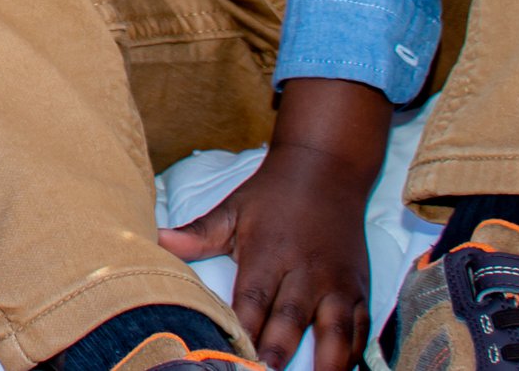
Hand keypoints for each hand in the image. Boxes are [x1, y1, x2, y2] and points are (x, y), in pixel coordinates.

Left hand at [158, 78, 390, 370]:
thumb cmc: (272, 194)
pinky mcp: (360, 288)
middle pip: (291, 319)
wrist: (326, 168)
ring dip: (326, 362)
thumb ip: (197, 234)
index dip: (244, 330)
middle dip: (278, 352)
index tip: (233, 357)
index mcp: (268, 252)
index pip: (252, 299)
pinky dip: (354, 354)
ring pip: (336, 330)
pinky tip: (341, 370)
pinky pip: (361, 328)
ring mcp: (337, 282)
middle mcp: (305, 270)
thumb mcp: (233, 209)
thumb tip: (157, 241)